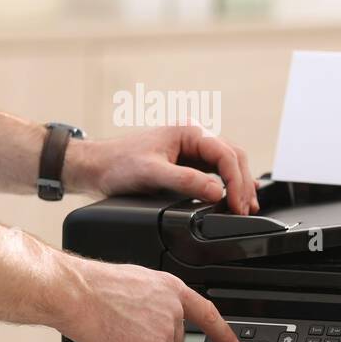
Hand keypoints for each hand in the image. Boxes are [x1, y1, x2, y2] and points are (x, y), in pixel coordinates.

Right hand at [55, 254, 240, 341]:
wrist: (76, 293)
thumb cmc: (95, 288)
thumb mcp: (136, 285)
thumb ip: (155, 302)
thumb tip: (154, 319)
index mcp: (171, 290)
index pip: (206, 314)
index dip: (221, 332)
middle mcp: (173, 310)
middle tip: (123, 330)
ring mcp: (165, 333)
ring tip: (115, 333)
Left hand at [65, 125, 260, 214]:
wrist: (95, 167)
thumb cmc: (117, 164)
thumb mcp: (152, 173)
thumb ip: (186, 181)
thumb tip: (217, 191)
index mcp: (189, 131)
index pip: (226, 155)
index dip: (237, 181)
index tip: (237, 204)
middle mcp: (193, 137)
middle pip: (232, 157)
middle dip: (243, 183)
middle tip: (246, 209)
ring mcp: (190, 149)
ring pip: (226, 163)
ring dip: (238, 184)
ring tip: (245, 207)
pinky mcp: (184, 162)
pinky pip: (214, 171)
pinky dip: (226, 184)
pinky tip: (232, 197)